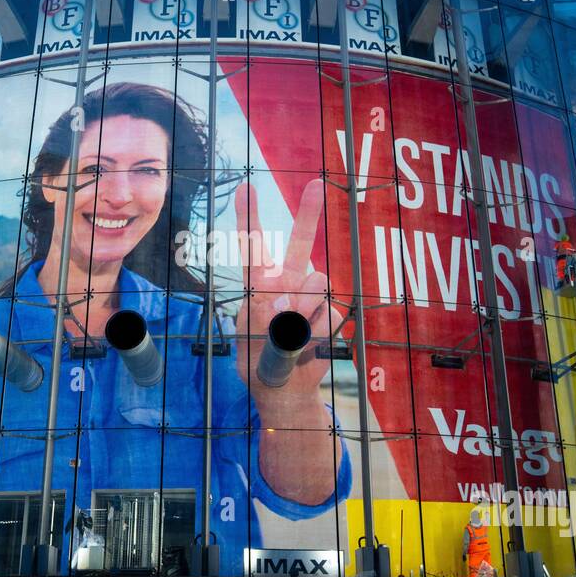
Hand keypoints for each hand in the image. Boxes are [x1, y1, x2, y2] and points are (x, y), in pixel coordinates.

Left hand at [233, 179, 342, 407]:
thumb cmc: (259, 366)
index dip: (249, 218)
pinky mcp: (329, 314)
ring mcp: (310, 299)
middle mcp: (287, 285)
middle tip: (316, 183)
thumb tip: (286, 303)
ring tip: (292, 337)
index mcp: (258, 288)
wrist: (285, 393)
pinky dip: (317, 332)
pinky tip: (308, 346)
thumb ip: (264, 321)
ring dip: (305, 309)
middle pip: (299, 245)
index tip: (245, 187)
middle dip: (308, 213)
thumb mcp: (250, 344)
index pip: (253, 249)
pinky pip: (330, 312)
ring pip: (318, 283)